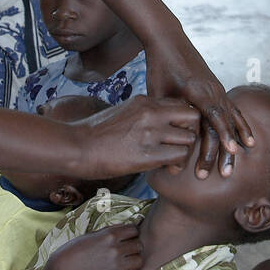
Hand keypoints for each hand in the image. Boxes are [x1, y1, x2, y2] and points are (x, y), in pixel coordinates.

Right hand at [48, 225, 142, 269]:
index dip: (132, 234)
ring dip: (134, 261)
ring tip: (127, 263)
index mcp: (109, 234)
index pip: (134, 230)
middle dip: (134, 247)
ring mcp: (115, 265)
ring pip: (139, 261)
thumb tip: (126, 226)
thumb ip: (110, 230)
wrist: (63, 269)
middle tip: (127, 252)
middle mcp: (114, 248)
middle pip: (139, 245)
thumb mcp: (92, 234)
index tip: (127, 239)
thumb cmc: (75, 249)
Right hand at [71, 95, 199, 177]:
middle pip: (193, 117)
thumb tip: (158, 120)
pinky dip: (176, 165)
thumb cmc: (95, 133)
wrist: (76, 146)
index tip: (176, 133)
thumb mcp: (123, 112)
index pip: (182, 104)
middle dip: (191, 133)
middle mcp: (151, 113)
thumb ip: (143, 114)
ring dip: (185, 152)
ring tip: (172, 161)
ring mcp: (150, 132)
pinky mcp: (147, 154)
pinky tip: (166, 169)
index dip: (184, 120)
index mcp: (144, 101)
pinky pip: (179, 157)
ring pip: (190, 139)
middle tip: (179, 146)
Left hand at [145, 36, 253, 177]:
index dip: (223, 135)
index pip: (214, 116)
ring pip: (230, 118)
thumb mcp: (159, 91)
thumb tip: (169, 145)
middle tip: (224, 174)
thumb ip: (168, 115)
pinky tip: (247, 141)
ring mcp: (217, 89)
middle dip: (225, 150)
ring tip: (238, 160)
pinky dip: (240, 125)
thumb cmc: (159, 66)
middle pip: (223, 123)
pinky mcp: (218, 89)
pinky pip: (232, 110)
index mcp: (197, 90)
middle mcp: (212, 90)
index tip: (231, 152)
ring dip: (234, 141)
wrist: (169, 40)